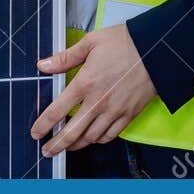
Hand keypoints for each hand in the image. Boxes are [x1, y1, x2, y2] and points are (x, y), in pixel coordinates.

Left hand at [31, 25, 156, 156]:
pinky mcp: (129, 114)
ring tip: (68, 146)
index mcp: (85, 82)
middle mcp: (98, 101)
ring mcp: (114, 110)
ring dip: (76, 145)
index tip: (36, 132)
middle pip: (72, 132)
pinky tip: (92, 138)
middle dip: (56, 145)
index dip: (43, 125)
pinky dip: (98, 140)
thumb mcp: (92, 42)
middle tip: (47, 151)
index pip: (57, 110)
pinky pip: (110, 135)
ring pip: (91, 138)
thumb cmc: (126, 42)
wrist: (158, 48)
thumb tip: (43, 65)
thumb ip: (66, 57)